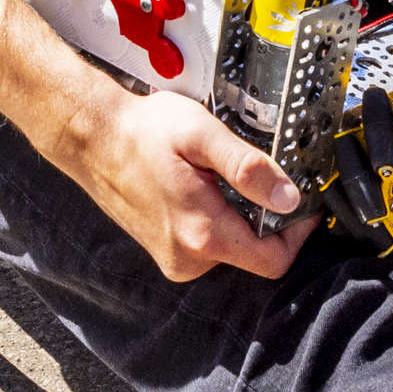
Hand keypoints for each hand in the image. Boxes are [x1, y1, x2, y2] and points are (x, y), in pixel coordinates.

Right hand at [70, 87, 306, 282]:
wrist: (91, 137)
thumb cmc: (140, 131)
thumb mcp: (202, 136)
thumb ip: (249, 168)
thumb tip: (289, 197)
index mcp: (202, 234)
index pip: (275, 260)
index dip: (298, 232)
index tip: (301, 200)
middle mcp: (188, 257)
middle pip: (256, 253)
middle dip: (266, 216)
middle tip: (256, 173)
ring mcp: (175, 258)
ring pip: (233, 246)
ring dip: (239, 214)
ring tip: (218, 174)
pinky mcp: (166, 251)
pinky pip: (210, 242)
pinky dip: (217, 217)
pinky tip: (201, 185)